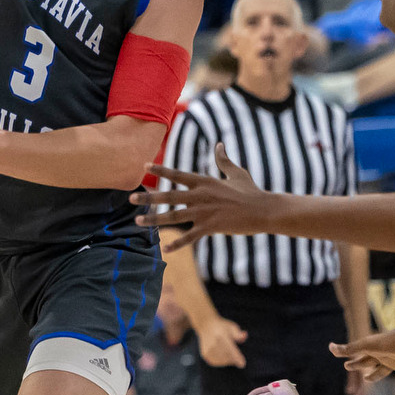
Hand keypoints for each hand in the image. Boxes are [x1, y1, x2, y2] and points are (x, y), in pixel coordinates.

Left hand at [129, 149, 274, 252]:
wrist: (264, 210)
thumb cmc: (251, 191)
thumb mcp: (236, 173)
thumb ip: (224, 160)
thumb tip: (219, 144)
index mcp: (205, 182)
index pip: (178, 174)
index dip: (161, 170)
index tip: (144, 166)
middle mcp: (201, 195)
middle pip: (169, 196)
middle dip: (148, 197)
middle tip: (130, 199)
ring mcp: (204, 212)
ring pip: (173, 216)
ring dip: (154, 219)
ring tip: (138, 221)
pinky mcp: (210, 227)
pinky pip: (190, 237)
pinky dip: (177, 244)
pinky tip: (166, 249)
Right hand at [195, 317, 247, 368]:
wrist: (206, 326)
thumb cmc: (222, 327)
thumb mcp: (231, 327)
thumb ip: (238, 333)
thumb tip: (244, 336)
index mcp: (221, 335)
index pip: (230, 348)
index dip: (236, 357)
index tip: (242, 364)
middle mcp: (213, 343)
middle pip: (228, 356)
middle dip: (234, 358)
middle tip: (237, 356)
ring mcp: (208, 350)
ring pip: (223, 360)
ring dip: (229, 360)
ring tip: (229, 353)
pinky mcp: (205, 355)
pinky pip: (216, 362)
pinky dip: (222, 361)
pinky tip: (223, 355)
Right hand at [331, 326, 394, 394]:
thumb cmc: (389, 342)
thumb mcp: (366, 346)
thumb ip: (349, 349)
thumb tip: (330, 348)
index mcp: (374, 350)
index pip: (360, 357)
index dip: (352, 362)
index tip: (345, 365)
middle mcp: (383, 356)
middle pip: (368, 363)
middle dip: (359, 365)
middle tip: (349, 367)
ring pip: (383, 372)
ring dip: (375, 375)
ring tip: (367, 379)